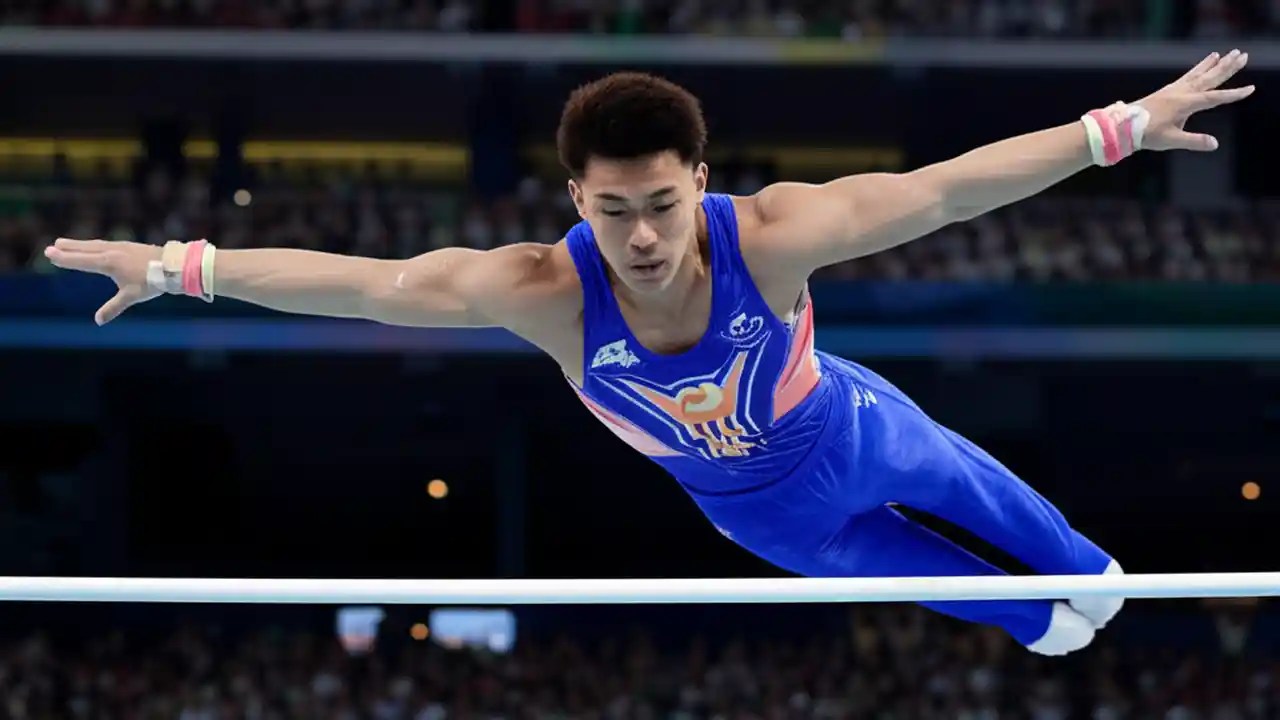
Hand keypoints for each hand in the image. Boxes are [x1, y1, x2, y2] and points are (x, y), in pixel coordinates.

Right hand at [44, 238, 162, 325]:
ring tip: (66, 242)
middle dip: (69, 248)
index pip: (81, 260)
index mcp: (108, 262)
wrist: (172, 266)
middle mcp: (111, 251)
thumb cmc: (151, 281)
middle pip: (85, 249)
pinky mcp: (128, 246)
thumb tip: (98, 321)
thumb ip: (113, 307)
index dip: (65, 258)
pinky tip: (94, 246)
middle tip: (52, 246)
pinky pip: (105, 244)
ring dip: (79, 244)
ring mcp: (120, 246)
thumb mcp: (131, 296)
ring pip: (95, 244)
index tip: (50, 254)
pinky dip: (94, 244)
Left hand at [1137, 48, 1253, 152]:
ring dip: (1215, 64)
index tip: (1250, 88)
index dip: (1233, 94)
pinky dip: (1200, 67)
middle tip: (1243, 55)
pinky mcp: (1169, 90)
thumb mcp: (1171, 140)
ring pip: (1200, 74)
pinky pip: (1189, 75)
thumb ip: (1194, 141)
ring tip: (1227, 53)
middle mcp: (1181, 93)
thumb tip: (1215, 144)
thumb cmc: (1146, 134)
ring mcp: (1174, 90)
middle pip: (1209, 78)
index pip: (1214, 98)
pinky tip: (1207, 60)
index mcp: (1184, 104)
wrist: (1123, 125)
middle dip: (1228, 67)